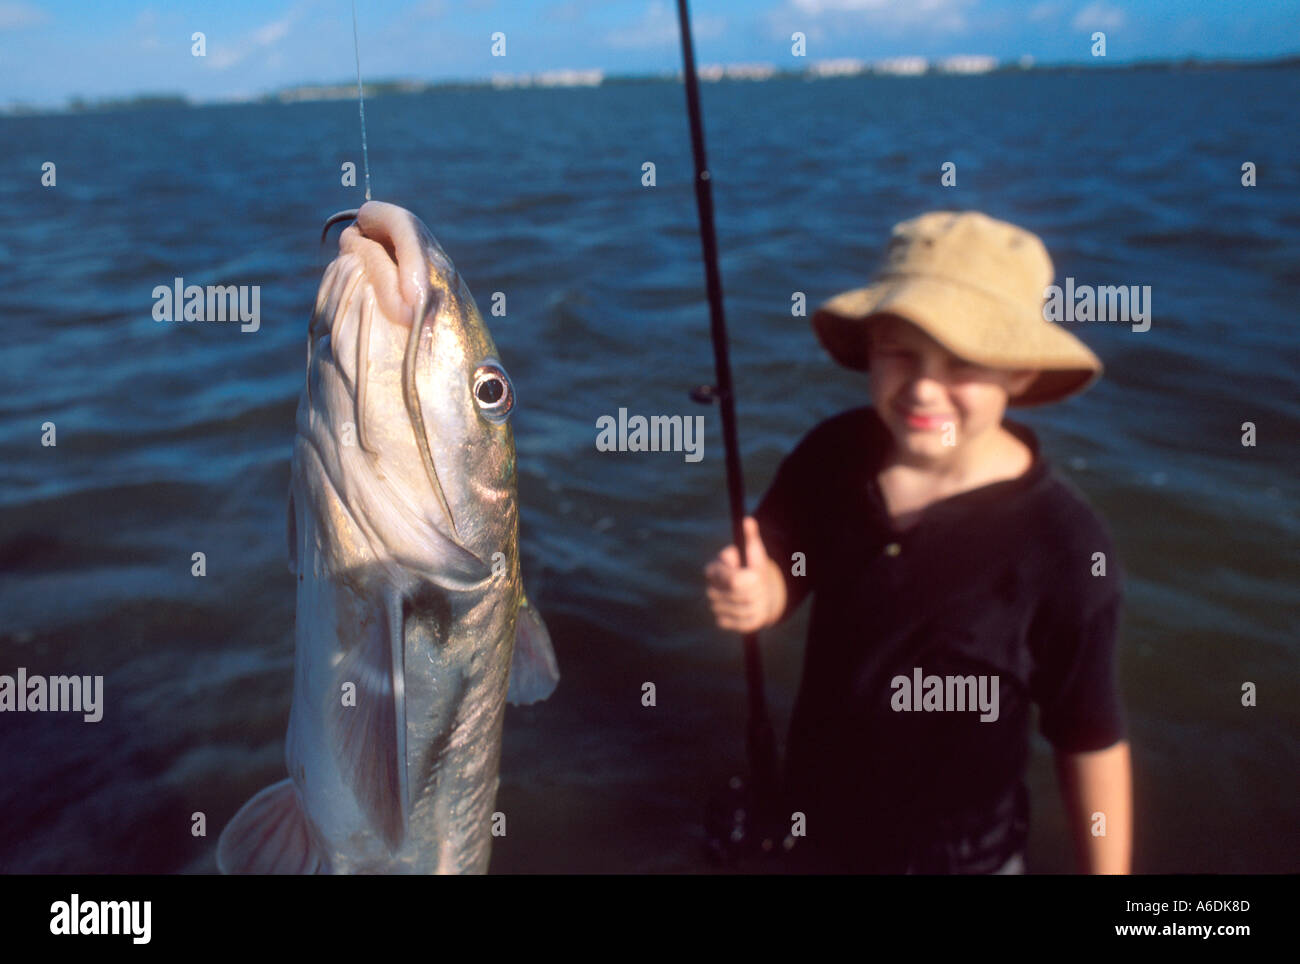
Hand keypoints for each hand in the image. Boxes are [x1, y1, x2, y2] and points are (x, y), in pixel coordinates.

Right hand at [704, 517, 780, 632]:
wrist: (754, 590)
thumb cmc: (752, 567)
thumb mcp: (754, 551)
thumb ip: (750, 537)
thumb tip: (748, 520)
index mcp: (713, 570)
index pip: (736, 580)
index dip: (752, 578)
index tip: (757, 574)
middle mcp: (710, 590)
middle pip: (745, 596)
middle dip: (759, 590)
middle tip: (759, 585)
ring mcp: (715, 608)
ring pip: (747, 610)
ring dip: (759, 603)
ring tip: (757, 596)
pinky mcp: (722, 622)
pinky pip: (745, 623)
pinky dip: (755, 617)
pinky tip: (753, 608)